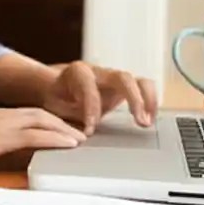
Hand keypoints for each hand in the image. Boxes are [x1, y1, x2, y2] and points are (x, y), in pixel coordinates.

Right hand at [0, 103, 86, 172]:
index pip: (14, 114)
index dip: (35, 119)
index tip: (50, 126)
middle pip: (33, 113)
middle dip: (56, 120)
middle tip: (76, 131)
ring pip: (39, 120)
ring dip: (62, 128)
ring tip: (80, 138)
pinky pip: (33, 136)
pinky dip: (54, 138)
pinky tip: (69, 145)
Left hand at [41, 61, 158, 134]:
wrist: (58, 87)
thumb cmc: (56, 96)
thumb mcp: (54, 105)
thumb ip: (65, 114)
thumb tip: (77, 133)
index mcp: (79, 72)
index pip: (89, 87)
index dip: (91, 108)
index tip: (90, 130)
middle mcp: (100, 72)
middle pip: (123, 78)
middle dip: (134, 99)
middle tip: (140, 122)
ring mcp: (114, 78)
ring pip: (139, 80)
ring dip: (147, 100)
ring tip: (147, 123)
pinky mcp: (124, 87)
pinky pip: (143, 88)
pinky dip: (149, 103)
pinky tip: (148, 120)